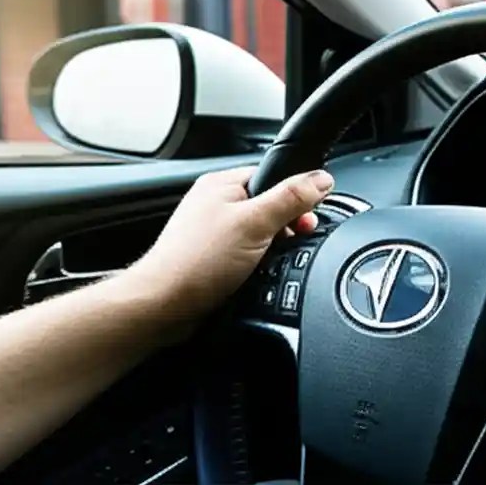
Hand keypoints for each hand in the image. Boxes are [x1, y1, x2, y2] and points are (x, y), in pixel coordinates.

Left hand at [124, 166, 334, 320]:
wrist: (164, 306)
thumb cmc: (197, 262)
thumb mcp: (256, 223)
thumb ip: (291, 198)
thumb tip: (321, 179)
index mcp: (222, 184)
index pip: (273, 177)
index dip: (294, 198)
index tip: (305, 219)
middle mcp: (215, 205)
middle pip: (269, 207)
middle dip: (285, 228)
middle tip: (288, 244)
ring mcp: (213, 233)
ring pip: (260, 235)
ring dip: (271, 250)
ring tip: (265, 264)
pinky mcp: (213, 259)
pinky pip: (248, 256)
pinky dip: (257, 266)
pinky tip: (255, 277)